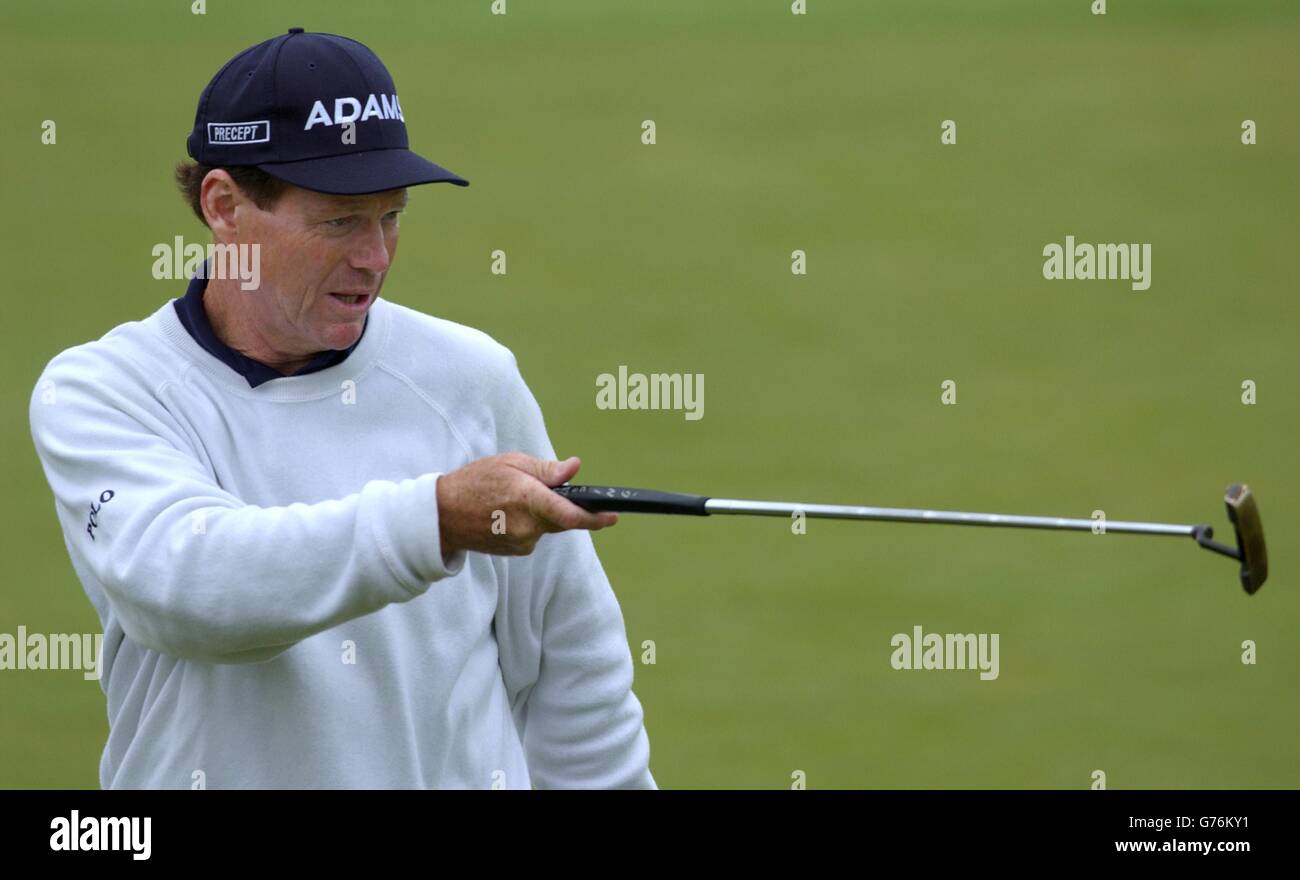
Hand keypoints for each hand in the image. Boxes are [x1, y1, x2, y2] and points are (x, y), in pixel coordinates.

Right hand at [435, 453, 618, 558]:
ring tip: (513, 499)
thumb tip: (575, 468)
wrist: (443, 516)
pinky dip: (531, 523)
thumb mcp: (510, 463)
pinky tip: (508, 514)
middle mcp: (527, 525)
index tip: (613, 516)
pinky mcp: (517, 551)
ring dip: (543, 513)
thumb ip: (545, 469)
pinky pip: (536, 535)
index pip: (569, 514)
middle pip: (563, 520)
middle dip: (562, 506)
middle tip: (539, 490)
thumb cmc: (475, 482)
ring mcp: (521, 542)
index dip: (595, 517)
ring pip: (549, 527)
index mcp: (527, 498)